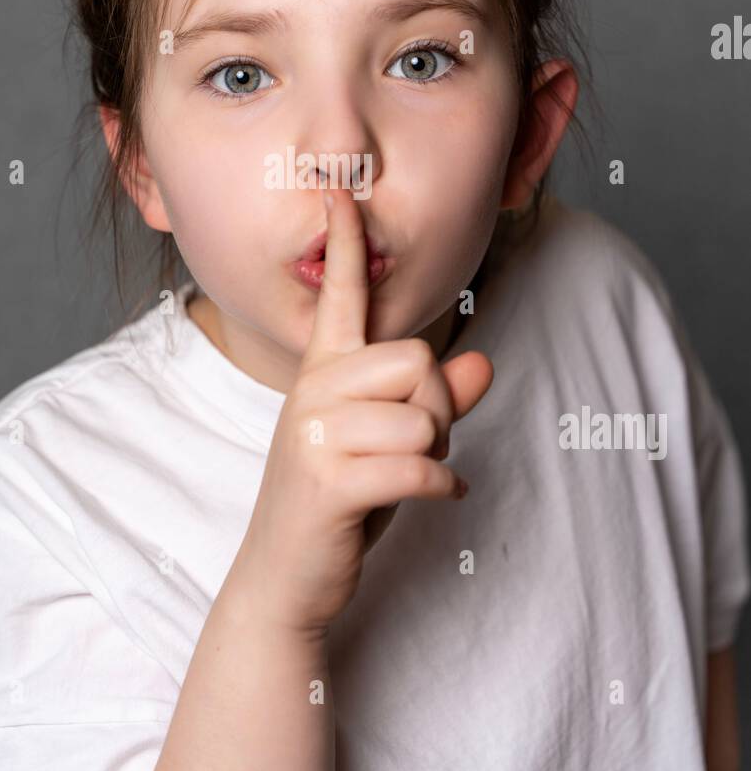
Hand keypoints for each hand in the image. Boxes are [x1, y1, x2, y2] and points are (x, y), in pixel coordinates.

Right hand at [232, 188, 493, 635]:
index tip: (341, 192)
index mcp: (323, 374)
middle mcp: (314, 391)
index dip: (345, 244)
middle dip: (437, 408)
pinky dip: (442, 487)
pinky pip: (421, 464)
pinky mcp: (328, 481)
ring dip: (436, 454)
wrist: (286, 578)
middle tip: (413, 447)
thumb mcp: (389, 444)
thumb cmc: (341, 503)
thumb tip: (484, 361)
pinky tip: (432, 498)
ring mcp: (316, 434)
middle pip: (418, 360)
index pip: (340, 298)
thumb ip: (437, 401)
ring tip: (406, 478)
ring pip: (424, 416)